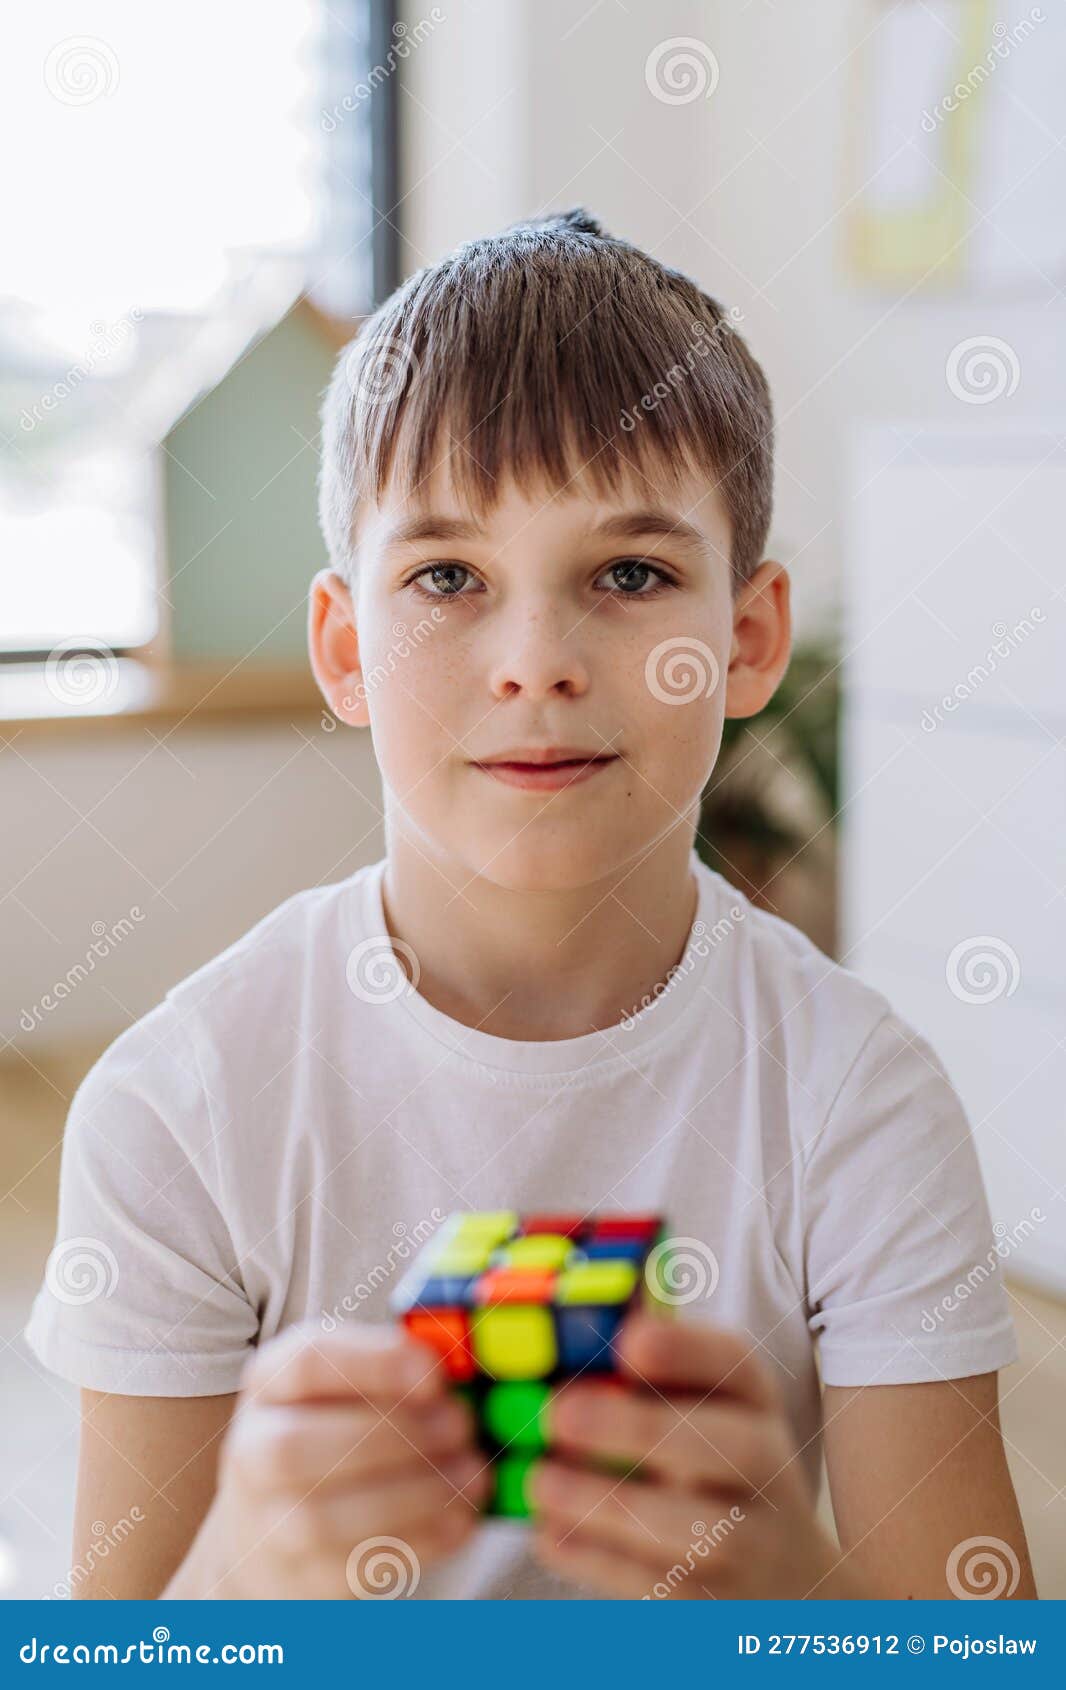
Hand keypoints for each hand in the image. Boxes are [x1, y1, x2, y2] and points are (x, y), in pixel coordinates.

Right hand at [188, 1321, 488, 1598]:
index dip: (373, 1364)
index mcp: (268, 1384)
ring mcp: (267, 1525)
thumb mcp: (351, 1385)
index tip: (435, 1374)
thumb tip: (463, 1360)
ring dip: (410, 1495)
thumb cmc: (335, 1433)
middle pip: (298, 1445)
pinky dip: (417, 1542)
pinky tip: (461, 1517)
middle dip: (393, 1435)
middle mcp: (252, 1452)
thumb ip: (399, 1368)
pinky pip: (353, 1569)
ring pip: (320, 1519)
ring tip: (472, 1474)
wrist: (272, 1530)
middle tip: (461, 1425)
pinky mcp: (302, 1581)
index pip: (304, 1363)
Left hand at [528, 1311, 858, 1599]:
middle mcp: (768, 1470)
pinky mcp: (720, 1606)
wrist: (790, 1582)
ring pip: (699, 1531)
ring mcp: (754, 1546)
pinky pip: (663, 1588)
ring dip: (610, 1504)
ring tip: (542, 1481)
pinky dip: (599, 1561)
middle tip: (562, 1414)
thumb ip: (652, 1378)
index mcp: (757, 1405)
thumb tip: (575, 1341)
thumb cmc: (717, 1473)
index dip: (688, 1350)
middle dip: (644, 1429)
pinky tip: (550, 1533)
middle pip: (734, 1448)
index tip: (629, 1342)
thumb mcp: (706, 1413)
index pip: (739, 1365)